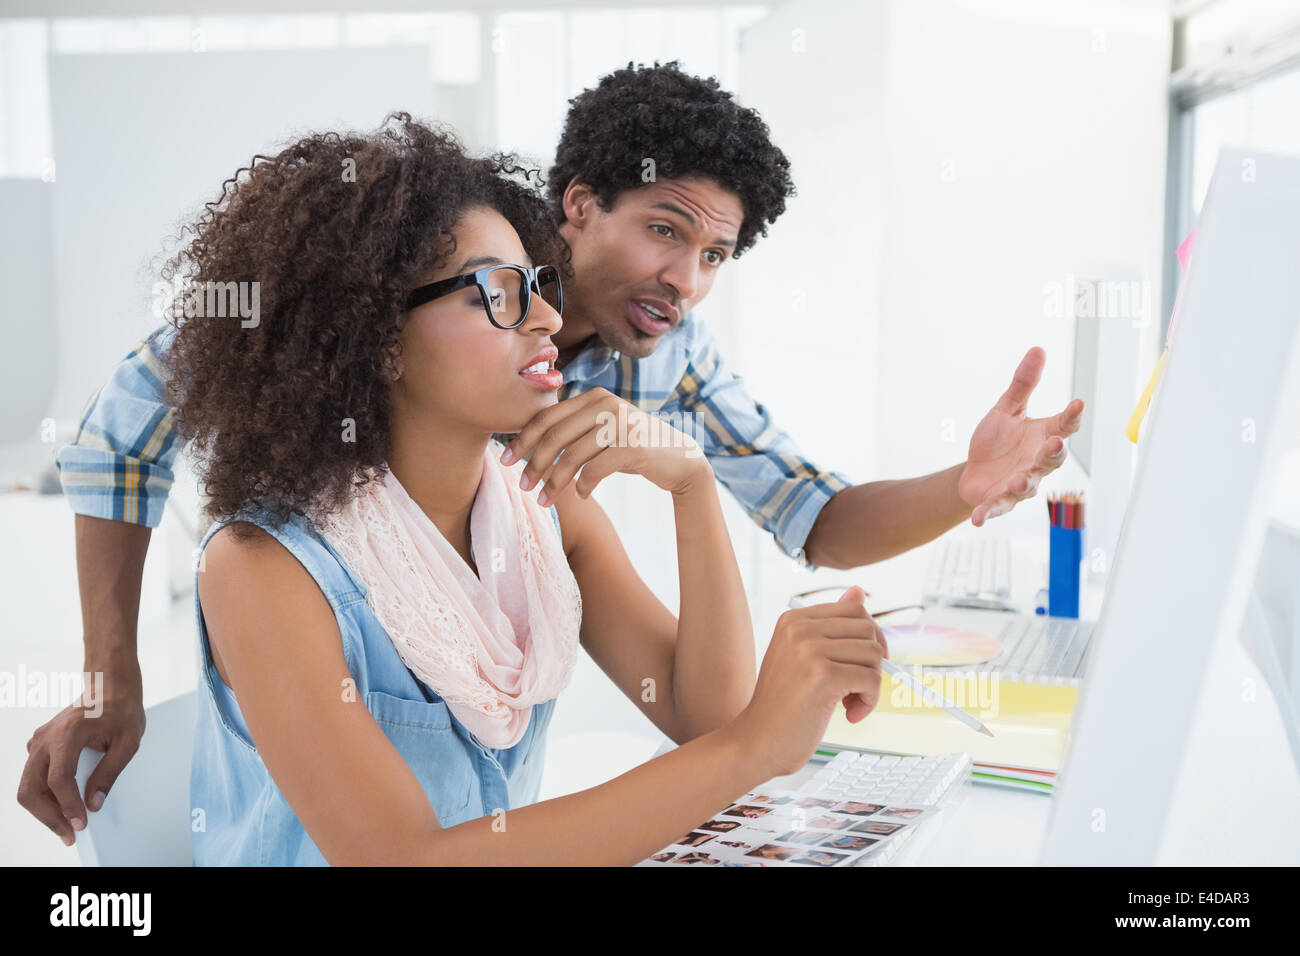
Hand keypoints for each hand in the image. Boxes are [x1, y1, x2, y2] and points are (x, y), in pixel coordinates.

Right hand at [16, 663, 144, 845]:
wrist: (109, 685)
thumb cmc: (121, 709)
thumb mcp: (127, 742)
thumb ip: (109, 773)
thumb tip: (93, 803)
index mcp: (68, 733)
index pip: (59, 779)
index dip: (68, 805)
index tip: (81, 822)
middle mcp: (46, 738)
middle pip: (32, 787)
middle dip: (49, 816)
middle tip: (69, 834)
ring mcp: (39, 741)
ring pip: (28, 785)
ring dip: (44, 809)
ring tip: (66, 825)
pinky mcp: (39, 745)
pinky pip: (33, 776)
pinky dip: (43, 795)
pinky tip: (62, 805)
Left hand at [500, 387, 708, 501]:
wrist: (679, 459)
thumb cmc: (631, 449)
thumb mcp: (602, 433)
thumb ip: (574, 432)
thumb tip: (527, 448)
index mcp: (593, 397)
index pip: (547, 417)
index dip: (522, 440)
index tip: (505, 461)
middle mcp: (606, 404)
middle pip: (555, 437)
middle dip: (534, 465)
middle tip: (524, 487)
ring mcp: (622, 423)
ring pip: (572, 456)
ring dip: (555, 482)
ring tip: (545, 500)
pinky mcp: (634, 445)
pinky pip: (595, 469)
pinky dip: (584, 486)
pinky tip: (582, 496)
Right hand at [730, 585, 884, 778]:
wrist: (757, 741)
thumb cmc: (784, 705)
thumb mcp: (804, 658)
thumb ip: (831, 626)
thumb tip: (859, 591)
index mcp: (793, 619)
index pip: (854, 609)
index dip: (869, 638)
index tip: (861, 666)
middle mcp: (799, 628)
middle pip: (868, 629)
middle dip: (873, 662)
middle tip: (856, 689)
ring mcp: (809, 649)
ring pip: (874, 654)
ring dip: (871, 686)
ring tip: (848, 704)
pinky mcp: (822, 675)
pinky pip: (872, 680)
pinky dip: (870, 702)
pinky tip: (850, 715)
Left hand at [958, 347, 1083, 525]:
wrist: (974, 471)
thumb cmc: (996, 441)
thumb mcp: (1006, 409)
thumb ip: (1022, 384)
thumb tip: (1038, 349)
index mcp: (1042, 437)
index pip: (1062, 426)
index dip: (1071, 416)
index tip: (1078, 404)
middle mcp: (1036, 462)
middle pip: (1051, 459)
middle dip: (1053, 453)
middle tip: (1053, 443)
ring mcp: (1019, 484)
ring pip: (1027, 486)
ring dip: (1023, 485)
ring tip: (1018, 481)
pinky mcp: (998, 501)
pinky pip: (995, 508)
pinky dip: (986, 513)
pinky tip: (976, 518)